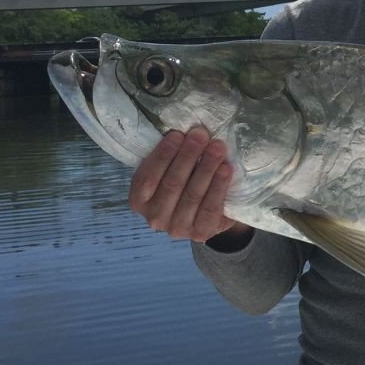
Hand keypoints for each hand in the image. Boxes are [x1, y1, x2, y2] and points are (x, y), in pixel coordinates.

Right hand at [127, 127, 248, 242]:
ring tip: (216, 147)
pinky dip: (218, 187)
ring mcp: (177, 228)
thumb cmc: (183, 181)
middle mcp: (154, 217)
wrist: (206, 210)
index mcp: (139, 200)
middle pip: (172, 184)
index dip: (163, 155)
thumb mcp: (168, 169)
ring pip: (192, 195)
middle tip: (201, 135)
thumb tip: (184, 131)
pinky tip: (225, 169)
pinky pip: (210, 208)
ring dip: (206, 168)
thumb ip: (170, 156)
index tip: (178, 134)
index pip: (148, 177)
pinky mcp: (201, 233)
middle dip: (188, 156)